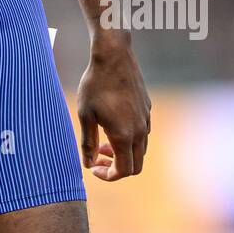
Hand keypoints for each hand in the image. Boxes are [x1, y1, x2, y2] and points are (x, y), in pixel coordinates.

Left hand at [77, 35, 151, 181]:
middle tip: (98, 157)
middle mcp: (140, 131)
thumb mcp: (85, 115)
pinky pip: (143, 133)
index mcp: (124, 136)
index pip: (123, 171)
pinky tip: (113, 124)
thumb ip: (88, 143)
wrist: (114, 56)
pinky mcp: (147, 108)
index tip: (93, 167)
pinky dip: (130, 139)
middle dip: (116, 168)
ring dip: (124, 153)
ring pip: (140, 150)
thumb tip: (88, 164)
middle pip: (136, 166)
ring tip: (103, 141)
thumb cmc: (95, 84)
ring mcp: (146, 119)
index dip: (107, 175)